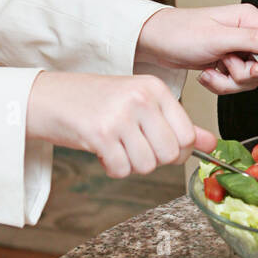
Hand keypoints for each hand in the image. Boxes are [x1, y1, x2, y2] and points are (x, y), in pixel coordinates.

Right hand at [26, 71, 215, 177]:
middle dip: (152, 159)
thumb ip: (176, 123)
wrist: (46, 97)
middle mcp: (140, 98)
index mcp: (154, 87)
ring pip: (147, 164)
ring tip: (116, 146)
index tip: (159, 145)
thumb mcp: (139, 103)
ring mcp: (120, 115)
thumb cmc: (93, 100)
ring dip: (131, 164)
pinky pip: (122, 170)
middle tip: (132, 146)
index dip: (176, 149)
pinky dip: (113, 168)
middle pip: (169, 153)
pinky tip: (103, 152)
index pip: (187, 134)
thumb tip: (211, 143)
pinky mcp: (100, 134)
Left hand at [134, 4, 257, 94]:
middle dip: (244, 75)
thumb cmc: (179, 32)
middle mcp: (247, 33)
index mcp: (249, 19)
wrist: (154, 42)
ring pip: (251, 78)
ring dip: (229, 82)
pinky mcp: (227, 62)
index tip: (252, 70)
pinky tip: (207, 74)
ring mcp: (237, 49)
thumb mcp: (216, 38)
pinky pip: (236, 83)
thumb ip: (251, 40)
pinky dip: (221, 84)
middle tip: (225, 65)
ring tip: (211, 70)